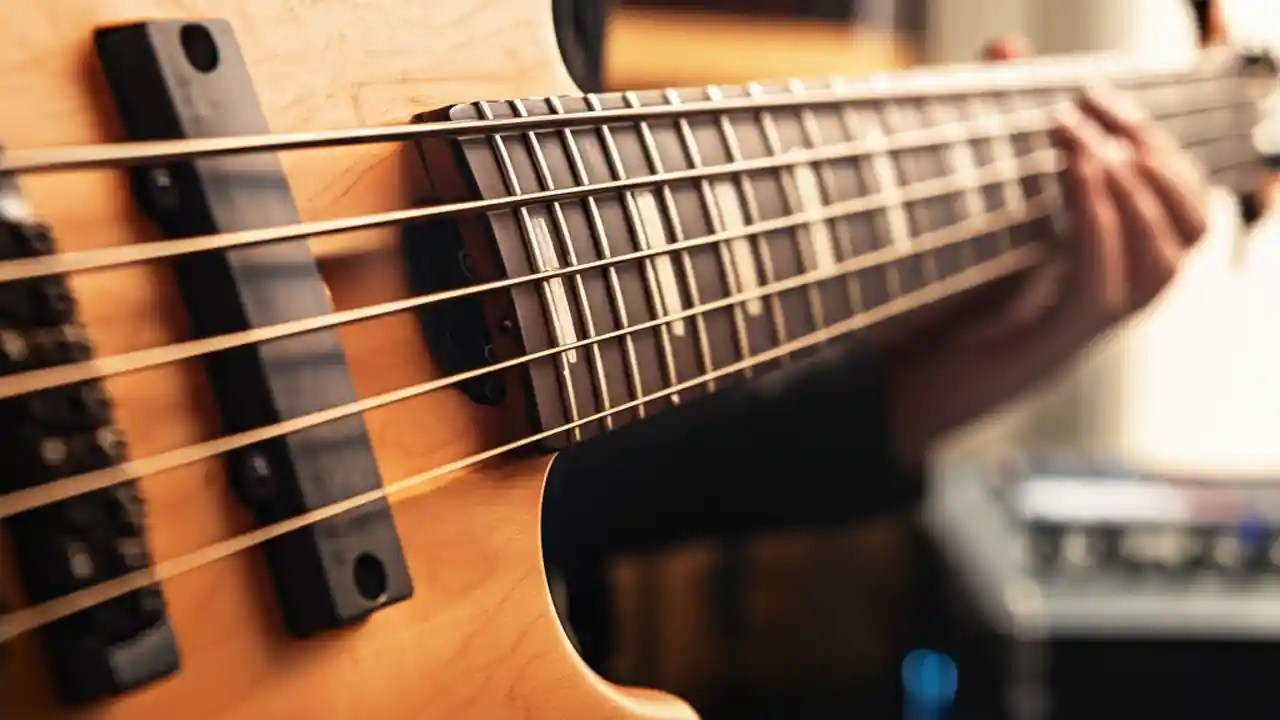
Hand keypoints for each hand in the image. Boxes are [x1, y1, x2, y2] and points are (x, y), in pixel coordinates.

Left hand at [886, 40, 1210, 464]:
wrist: (873, 394)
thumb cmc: (912, 301)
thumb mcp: (958, 209)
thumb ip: (986, 133)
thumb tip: (1004, 46)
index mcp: (1088, 274)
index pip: (1172, 210)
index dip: (1153, 146)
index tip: (1094, 98)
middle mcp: (1097, 304)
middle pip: (1188, 229)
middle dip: (1153, 154)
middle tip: (1092, 108)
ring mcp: (1077, 332)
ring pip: (1163, 261)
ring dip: (1132, 186)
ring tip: (1084, 139)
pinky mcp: (1046, 351)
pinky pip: (1103, 286)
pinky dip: (1097, 220)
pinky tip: (1071, 170)